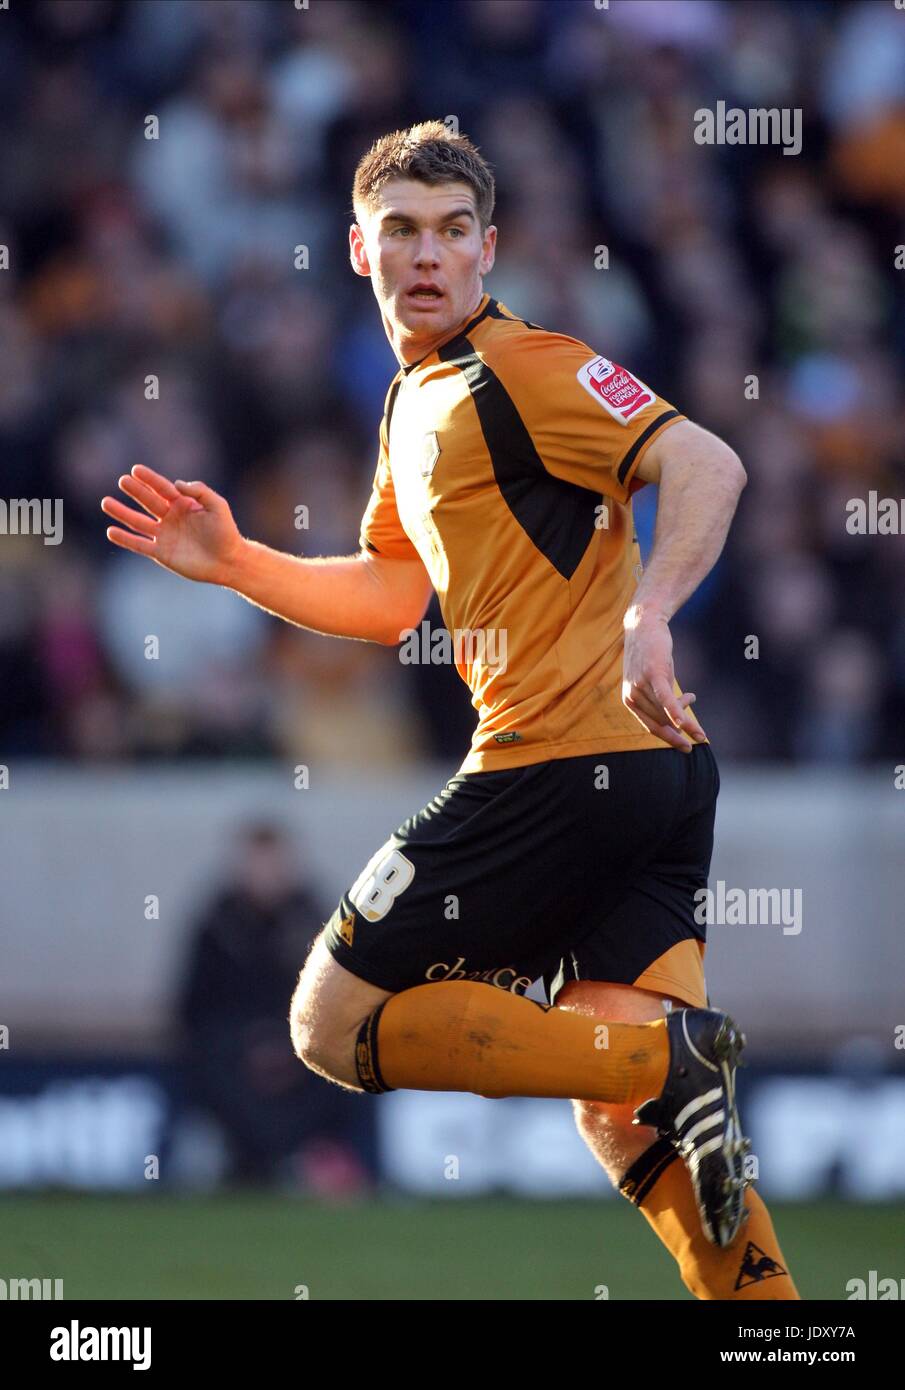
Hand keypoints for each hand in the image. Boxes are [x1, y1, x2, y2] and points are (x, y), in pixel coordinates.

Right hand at [101, 465, 242, 584]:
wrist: (228, 562)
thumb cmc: (226, 532)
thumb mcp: (218, 506)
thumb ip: (200, 492)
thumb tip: (177, 484)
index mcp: (183, 504)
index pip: (163, 488)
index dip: (149, 479)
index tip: (135, 469)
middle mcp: (170, 517)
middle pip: (148, 501)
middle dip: (135, 491)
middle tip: (122, 480)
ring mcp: (164, 535)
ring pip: (138, 522)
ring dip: (122, 512)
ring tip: (106, 502)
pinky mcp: (161, 553)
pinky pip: (139, 544)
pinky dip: (125, 539)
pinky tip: (111, 531)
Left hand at [622, 612, 706, 752]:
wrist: (644, 625)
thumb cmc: (650, 655)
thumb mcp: (654, 681)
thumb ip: (662, 701)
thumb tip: (680, 720)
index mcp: (630, 701)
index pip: (653, 727)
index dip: (671, 738)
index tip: (686, 747)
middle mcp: (632, 696)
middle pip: (664, 719)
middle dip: (683, 724)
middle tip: (699, 733)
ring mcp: (641, 685)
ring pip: (669, 709)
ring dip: (685, 707)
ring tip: (692, 697)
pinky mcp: (653, 674)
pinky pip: (666, 698)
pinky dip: (675, 711)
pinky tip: (685, 723)